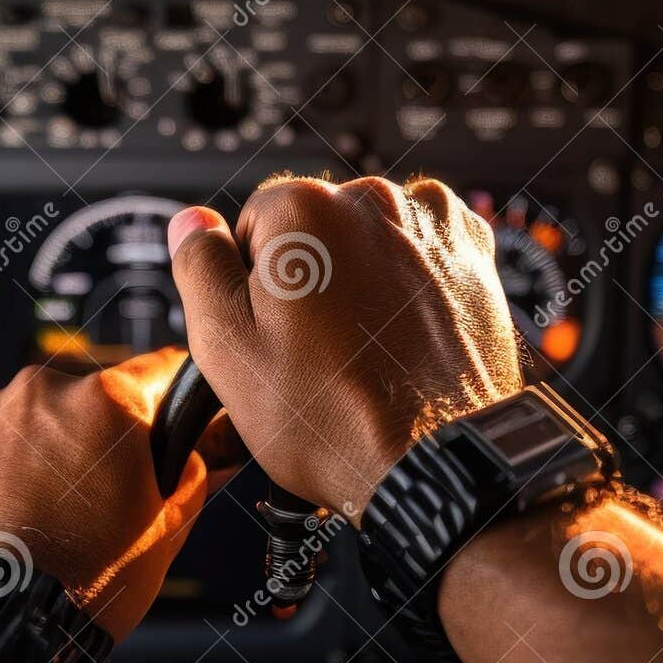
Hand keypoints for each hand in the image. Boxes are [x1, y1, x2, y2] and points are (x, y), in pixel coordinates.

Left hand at [0, 346, 222, 641]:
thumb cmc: (74, 582)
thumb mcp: (164, 534)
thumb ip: (193, 478)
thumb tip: (200, 459)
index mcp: (102, 400)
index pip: (159, 372)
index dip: (175, 397)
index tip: (175, 414)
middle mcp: (37, 393)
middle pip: (87, 402)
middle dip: (99, 440)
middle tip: (105, 500)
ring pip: (32, 425)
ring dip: (45, 455)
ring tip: (49, 519)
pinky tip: (9, 520)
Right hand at [167, 176, 521, 520]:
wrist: (433, 460)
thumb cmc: (333, 414)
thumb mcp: (227, 347)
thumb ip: (199, 267)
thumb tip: (190, 224)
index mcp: (304, 209)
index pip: (252, 224)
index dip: (252, 286)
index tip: (271, 332)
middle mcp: (373, 201)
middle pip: (314, 228)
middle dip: (308, 277)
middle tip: (313, 351)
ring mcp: (431, 227)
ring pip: (368, 241)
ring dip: (359, 281)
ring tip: (360, 350)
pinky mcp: (472, 258)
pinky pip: (420, 256)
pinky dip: (407, 286)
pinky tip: (398, 337)